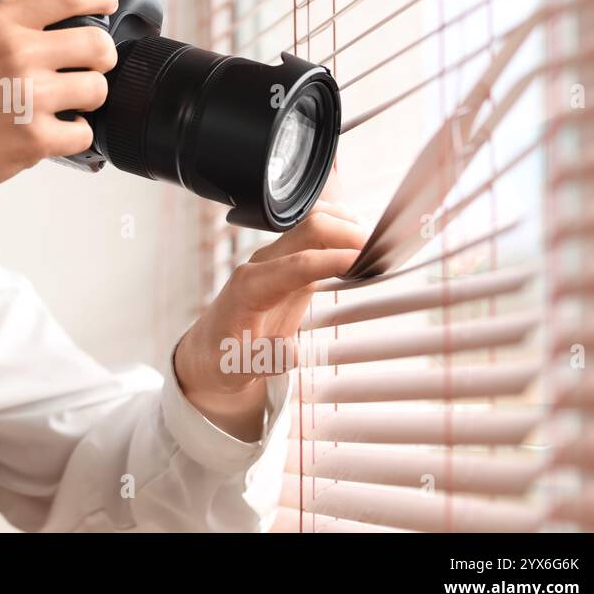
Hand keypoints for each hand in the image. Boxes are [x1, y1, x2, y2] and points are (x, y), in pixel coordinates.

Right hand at [0, 0, 118, 185]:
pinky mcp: (35, 138)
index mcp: (0, 23)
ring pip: (96, 89)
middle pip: (97, 43)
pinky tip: (56, 130)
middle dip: (101, 55)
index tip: (106, 2)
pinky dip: (74, 134)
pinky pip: (83, 133)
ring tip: (70, 101)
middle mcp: (19, 55)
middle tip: (90, 64)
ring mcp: (29, 98)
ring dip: (88, 96)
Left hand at [173, 198, 369, 440]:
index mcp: (250, 287)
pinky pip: (317, 238)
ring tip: (379, 246)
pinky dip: (342, 235)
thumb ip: (264, 360)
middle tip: (383, 252)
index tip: (366, 261)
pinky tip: (363, 248)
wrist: (209, 352)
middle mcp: (262, 265)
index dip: (333, 259)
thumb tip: (289, 351)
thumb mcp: (237, 369)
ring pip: (314, 224)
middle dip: (347, 233)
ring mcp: (276, 261)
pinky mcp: (289, 266)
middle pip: (310, 229)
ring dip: (347, 227)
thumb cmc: (222, 359)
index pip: (298, 262)